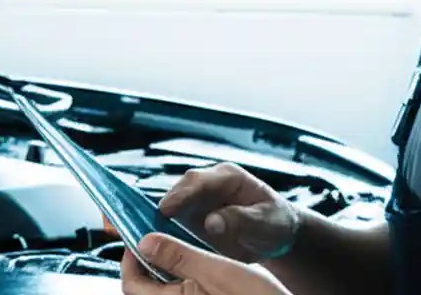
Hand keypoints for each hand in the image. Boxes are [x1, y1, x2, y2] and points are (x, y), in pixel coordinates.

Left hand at [120, 233, 293, 294]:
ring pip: (162, 289)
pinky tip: (196, 262)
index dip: (130, 257)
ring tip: (178, 244)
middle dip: (148, 260)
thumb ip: (178, 256)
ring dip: (165, 268)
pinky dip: (180, 278)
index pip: (130, 283)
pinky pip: (180, 293)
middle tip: (159, 235)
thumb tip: (145, 242)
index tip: (139, 234)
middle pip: (144, 287)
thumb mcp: (216, 270)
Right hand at [158, 163, 299, 262]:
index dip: (180, 194)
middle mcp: (209, 184)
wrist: (277, 235)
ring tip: (143, 233)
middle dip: (164, 205)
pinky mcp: (193, 217)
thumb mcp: (264, 221)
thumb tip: (211, 222)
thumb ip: (240, 219)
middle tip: (148, 223)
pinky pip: (174, 221)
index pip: (199, 180)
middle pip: (180, 190)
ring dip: (158, 218)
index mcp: (228, 177)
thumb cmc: (275, 222)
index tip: (166, 210)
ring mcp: (199, 200)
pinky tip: (155, 242)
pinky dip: (164, 230)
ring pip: (173, 205)